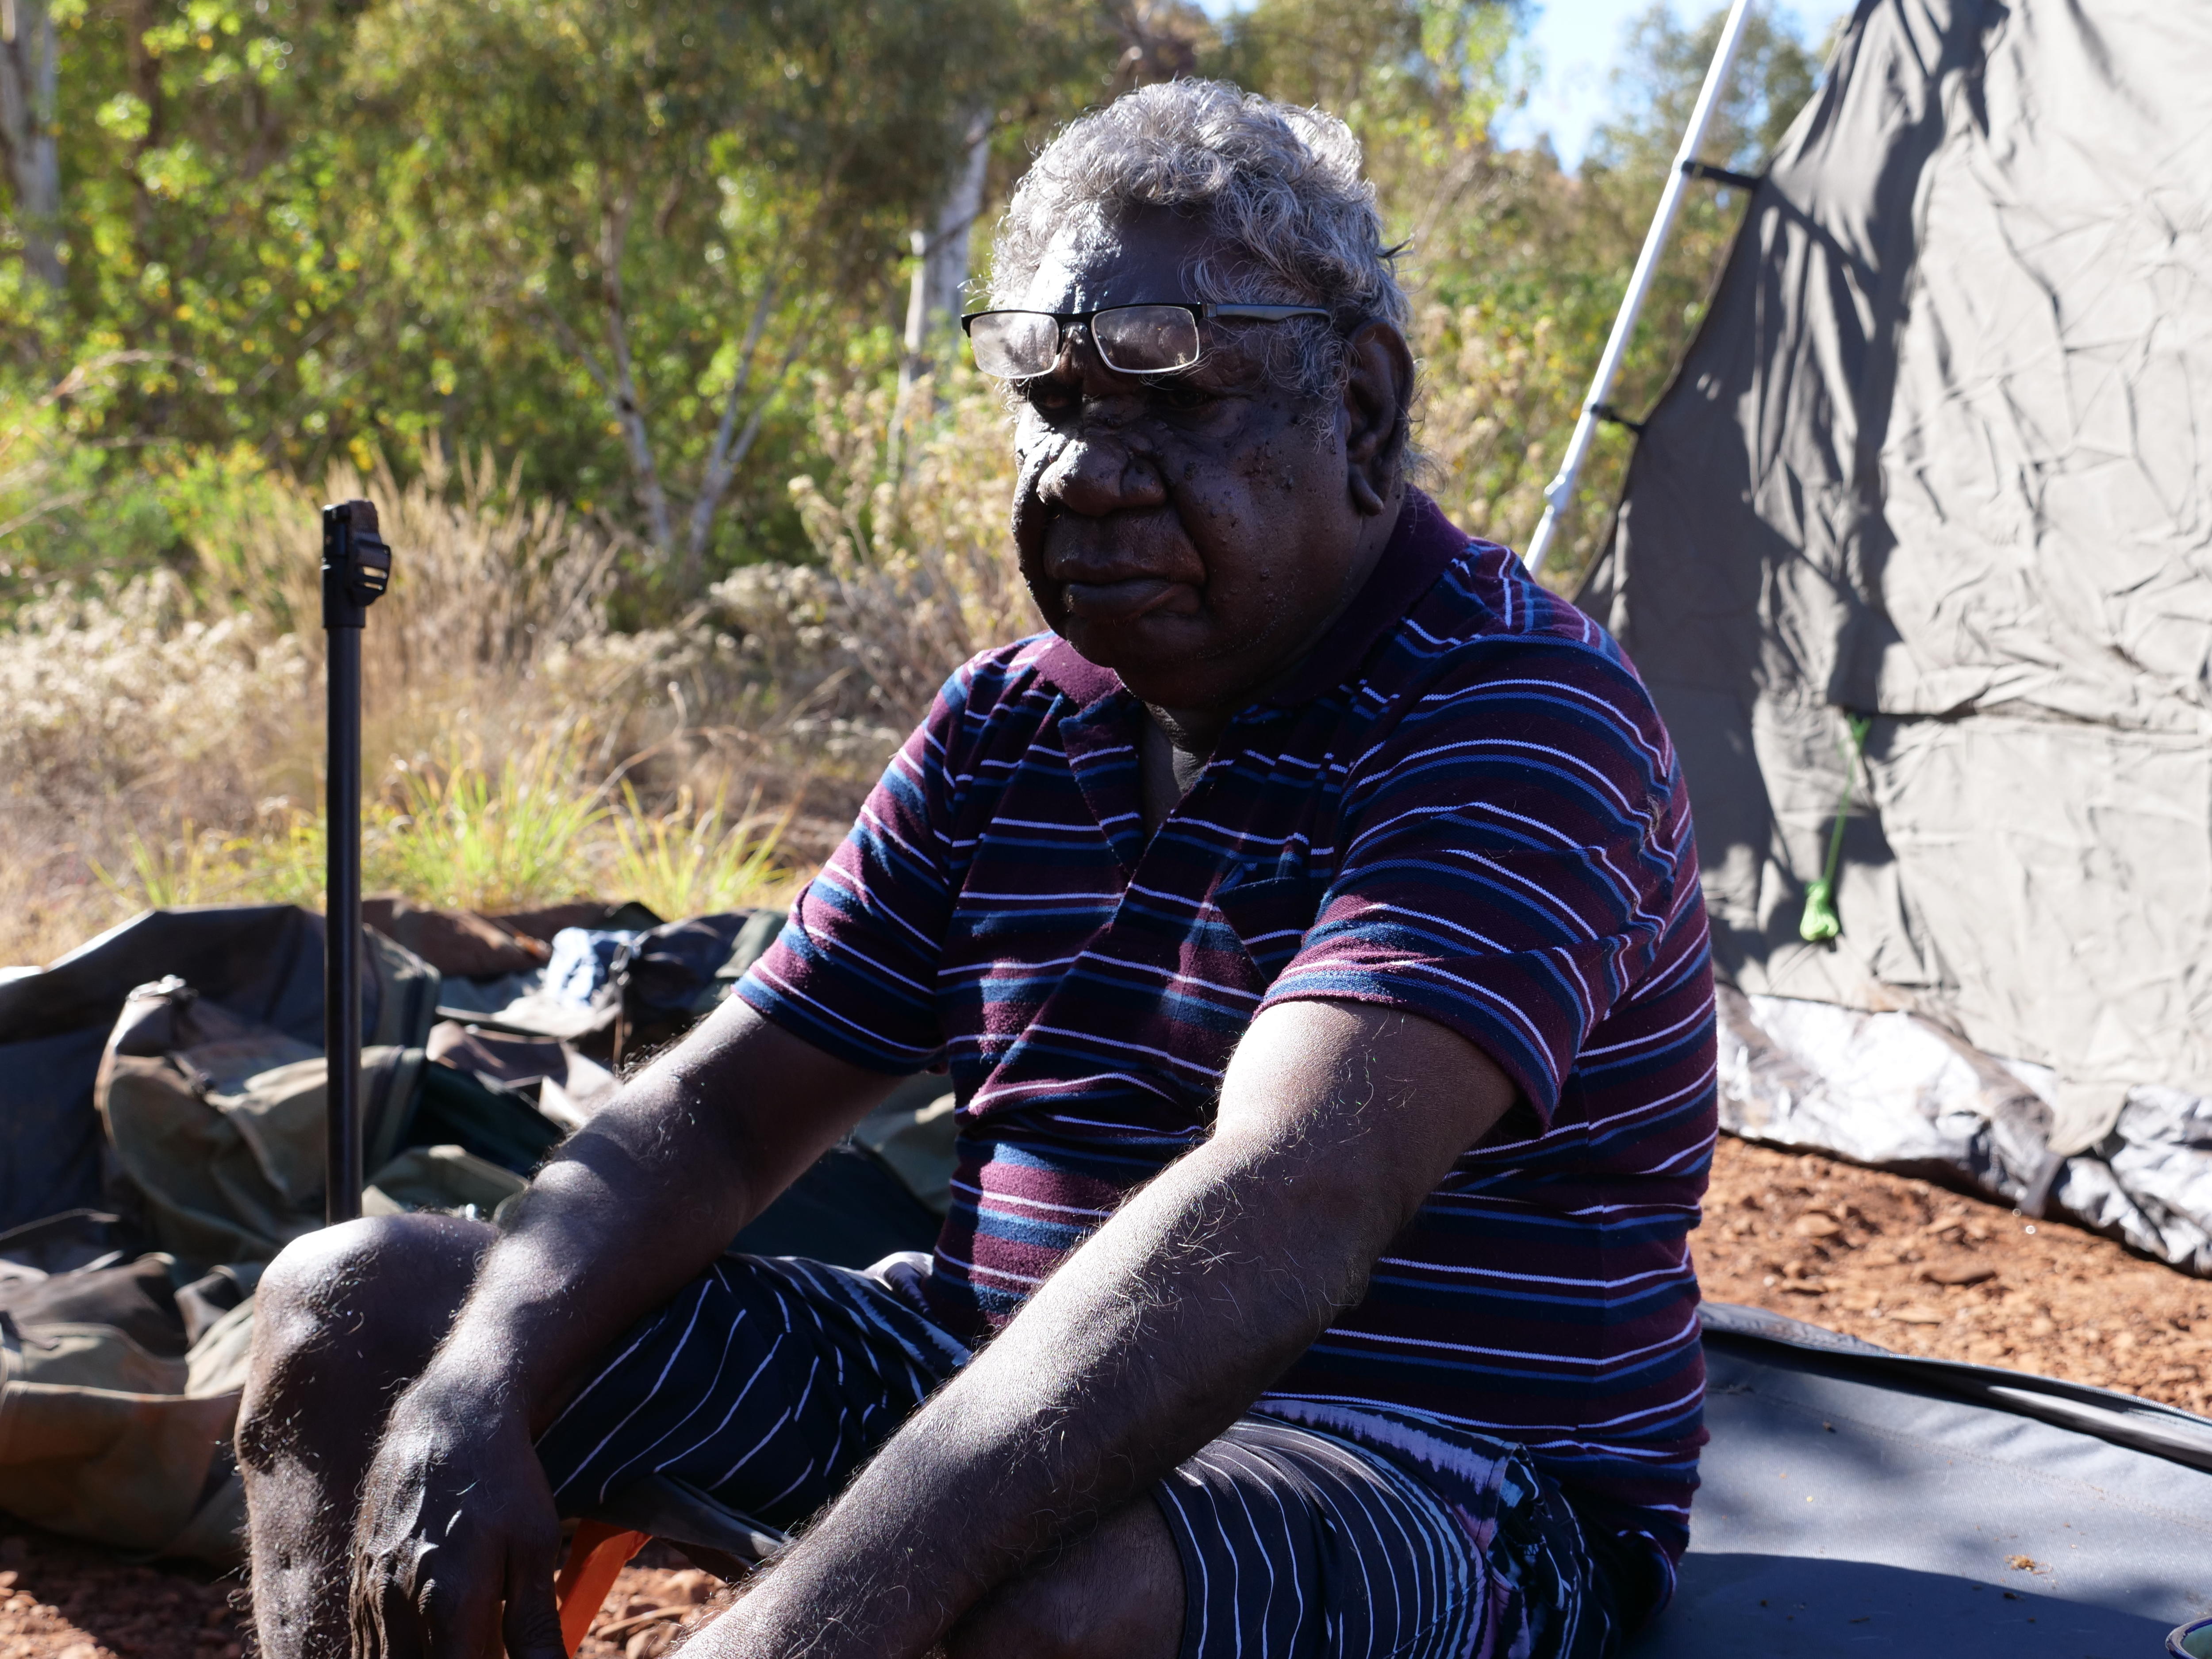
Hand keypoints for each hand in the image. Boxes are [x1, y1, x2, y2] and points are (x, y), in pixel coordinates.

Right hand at [349, 1365, 566, 1658]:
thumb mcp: (535, 1547)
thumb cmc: (503, 1481)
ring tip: (464, 1633)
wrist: (447, 1418)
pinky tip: (431, 1631)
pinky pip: (366, 1644)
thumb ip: (536, 1626)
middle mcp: (397, 1609)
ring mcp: (369, 1597)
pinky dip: (396, 1650)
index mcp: (449, 1607)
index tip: (501, 1653)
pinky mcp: (356, 1582)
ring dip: (425, 1657)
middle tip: (485, 1642)